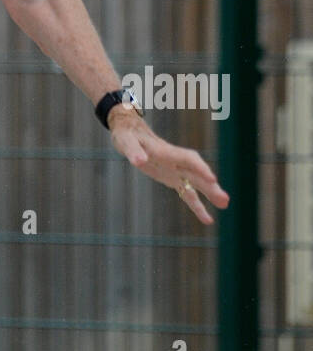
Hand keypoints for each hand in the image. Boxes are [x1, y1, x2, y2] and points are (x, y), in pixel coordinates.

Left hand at [107, 108, 229, 224]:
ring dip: (210, 194)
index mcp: (166, 152)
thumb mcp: (126, 142)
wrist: (130, 131)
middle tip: (225, 199)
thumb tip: (139, 161)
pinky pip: (188, 193)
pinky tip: (208, 219)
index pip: (188, 159)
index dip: (199, 168)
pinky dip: (197, 206)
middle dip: (210, 186)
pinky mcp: (173, 178)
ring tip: (225, 205)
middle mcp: (175, 161)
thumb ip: (133, 151)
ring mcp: (176, 170)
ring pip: (196, 183)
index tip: (212, 179)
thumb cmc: (127, 135)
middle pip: (196, 173)